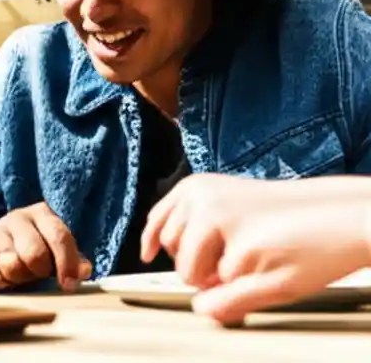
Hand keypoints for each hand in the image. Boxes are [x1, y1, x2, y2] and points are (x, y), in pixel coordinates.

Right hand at [0, 203, 91, 290]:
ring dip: (19, 277)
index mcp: (42, 213)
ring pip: (12, 265)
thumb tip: (85, 271)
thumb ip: (72, 260)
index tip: (68, 285)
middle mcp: (18, 217)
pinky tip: (4, 275)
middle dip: (39, 271)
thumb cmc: (35, 246)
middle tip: (39, 273)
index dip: (66, 263)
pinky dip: (1, 279)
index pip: (59, 236)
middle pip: (35, 253)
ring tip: (21, 272)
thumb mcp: (55, 248)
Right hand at [143, 174, 370, 323]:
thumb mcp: (277, 286)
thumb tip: (199, 309)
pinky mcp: (205, 183)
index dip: (216, 289)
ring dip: (180, 251)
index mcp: (217, 223)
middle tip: (226, 277)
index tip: (235, 291)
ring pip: (165, 232)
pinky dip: (158, 227)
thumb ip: (233, 300)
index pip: (195, 276)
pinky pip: (165, 208)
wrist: (341, 214)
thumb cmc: (316, 246)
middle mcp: (204, 200)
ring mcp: (203, 188)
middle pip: (176, 253)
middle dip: (196, 269)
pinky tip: (152, 248)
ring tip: (209, 261)